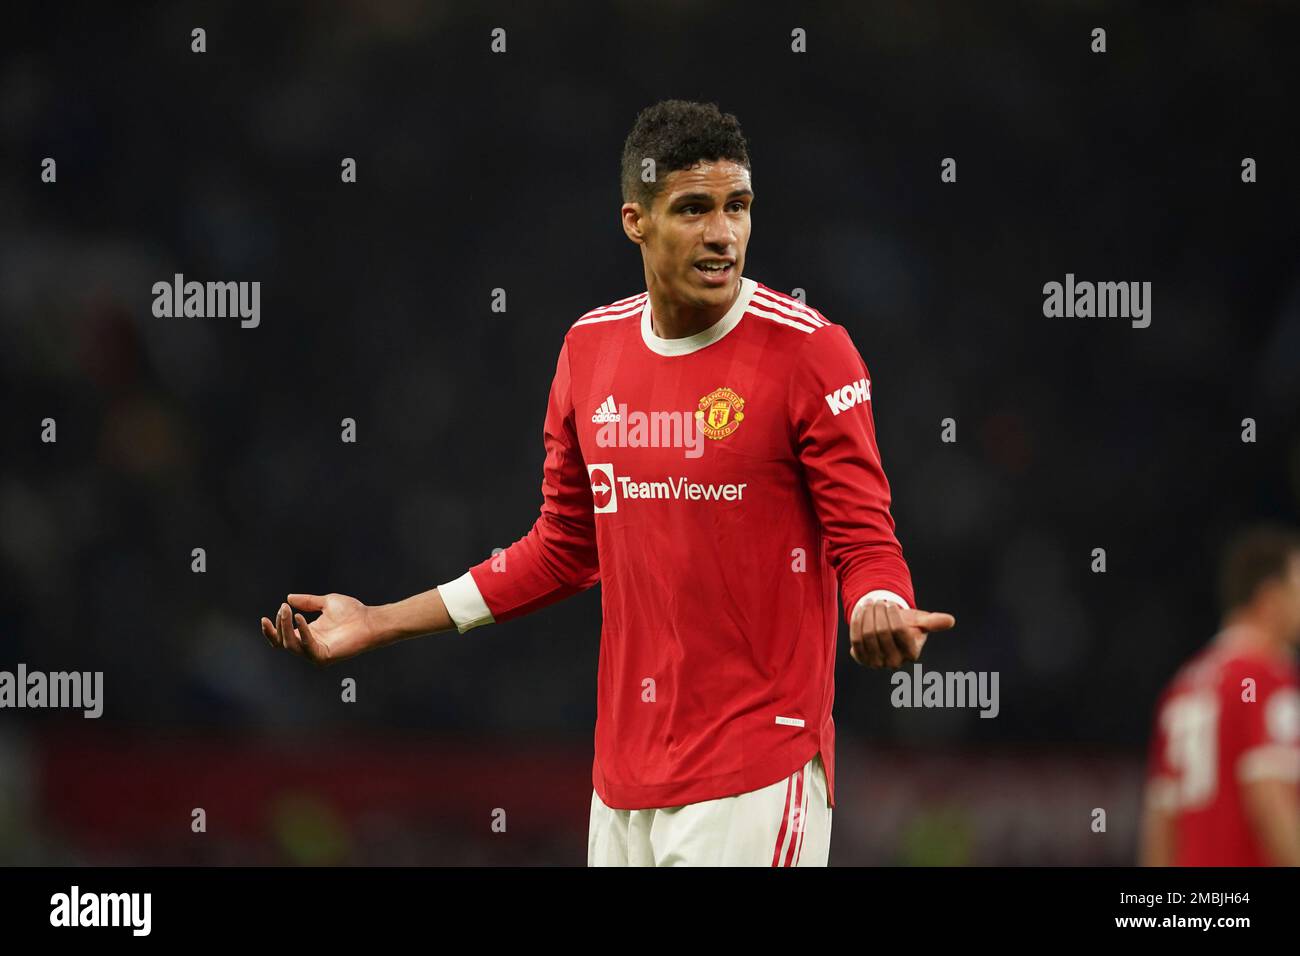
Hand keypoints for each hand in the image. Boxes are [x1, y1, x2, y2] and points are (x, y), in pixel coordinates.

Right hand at [261, 593, 376, 664]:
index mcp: (307, 634)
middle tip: (283, 608)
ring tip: (287, 611)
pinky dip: (301, 632)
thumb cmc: (352, 612)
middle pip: (282, 641)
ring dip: (285, 628)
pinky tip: (300, 618)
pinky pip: (306, 646)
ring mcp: (315, 653)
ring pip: (290, 645)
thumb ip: (307, 601)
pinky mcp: (324, 656)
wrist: (370, 620)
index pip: (282, 637)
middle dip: (279, 624)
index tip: (264, 617)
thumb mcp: (325, 602)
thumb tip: (289, 598)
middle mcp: (308, 645)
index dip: (271, 630)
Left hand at [849, 599, 955, 667]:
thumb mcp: (921, 621)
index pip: (899, 632)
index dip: (893, 615)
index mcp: (911, 654)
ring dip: (866, 616)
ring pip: (867, 636)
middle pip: (881, 633)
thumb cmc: (908, 624)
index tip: (890, 603)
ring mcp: (877, 663)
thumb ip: (934, 622)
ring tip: (869, 603)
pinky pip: (856, 641)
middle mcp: (894, 663)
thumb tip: (951, 620)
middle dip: (879, 613)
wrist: (888, 631)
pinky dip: (856, 624)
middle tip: (878, 600)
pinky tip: (860, 611)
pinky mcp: (862, 659)